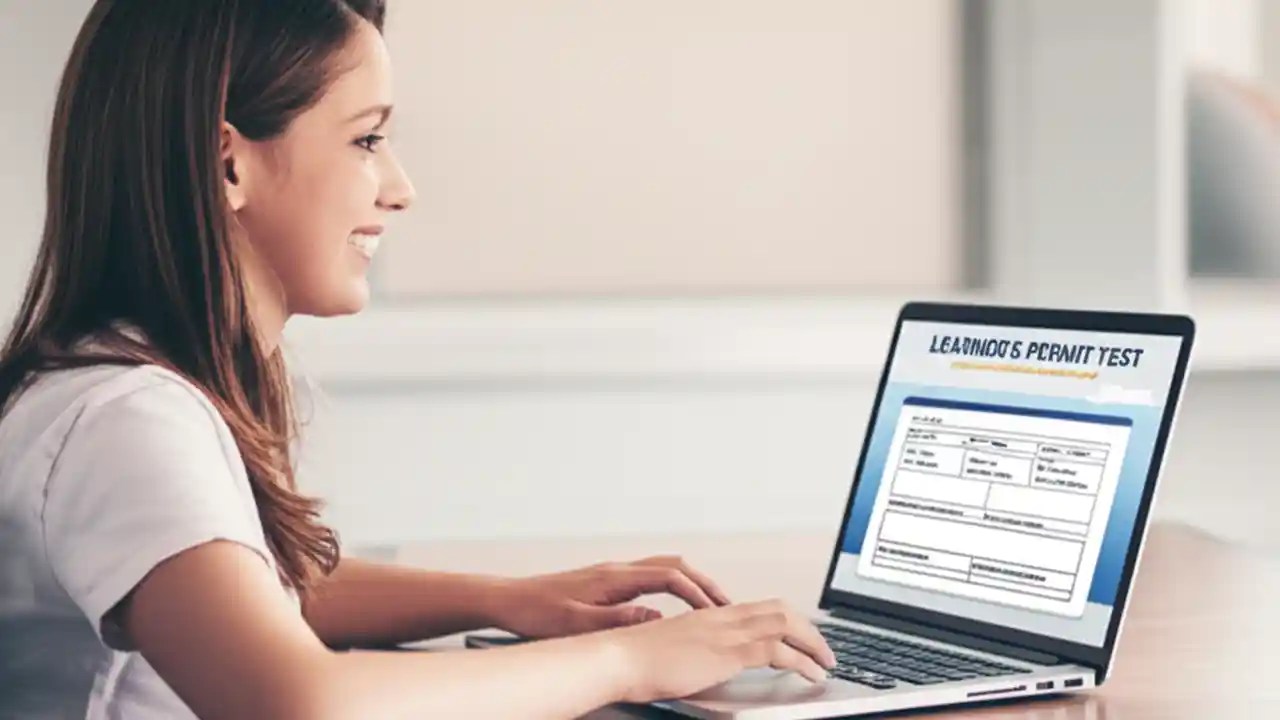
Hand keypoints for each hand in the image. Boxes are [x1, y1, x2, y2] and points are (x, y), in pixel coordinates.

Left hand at [491, 555, 731, 638]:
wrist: (509, 600)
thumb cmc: (536, 613)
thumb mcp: (577, 623)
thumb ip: (617, 621)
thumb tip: (656, 617)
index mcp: (615, 578)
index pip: (670, 577)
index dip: (698, 594)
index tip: (717, 614)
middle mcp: (618, 570)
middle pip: (674, 565)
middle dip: (704, 584)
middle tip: (728, 605)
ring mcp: (613, 574)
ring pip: (664, 569)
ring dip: (691, 584)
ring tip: (711, 606)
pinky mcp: (607, 582)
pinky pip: (652, 578)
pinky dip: (674, 587)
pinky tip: (676, 608)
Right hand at [602, 598, 837, 703]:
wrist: (619, 659)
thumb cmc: (637, 660)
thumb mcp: (674, 649)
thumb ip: (696, 650)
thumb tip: (706, 659)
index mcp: (710, 615)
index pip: (761, 608)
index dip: (787, 619)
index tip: (801, 636)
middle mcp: (723, 617)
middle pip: (780, 610)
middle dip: (808, 629)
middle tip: (823, 650)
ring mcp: (727, 632)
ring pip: (786, 624)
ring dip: (813, 644)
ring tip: (827, 663)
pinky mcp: (728, 651)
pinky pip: (778, 651)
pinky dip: (803, 661)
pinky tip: (812, 674)